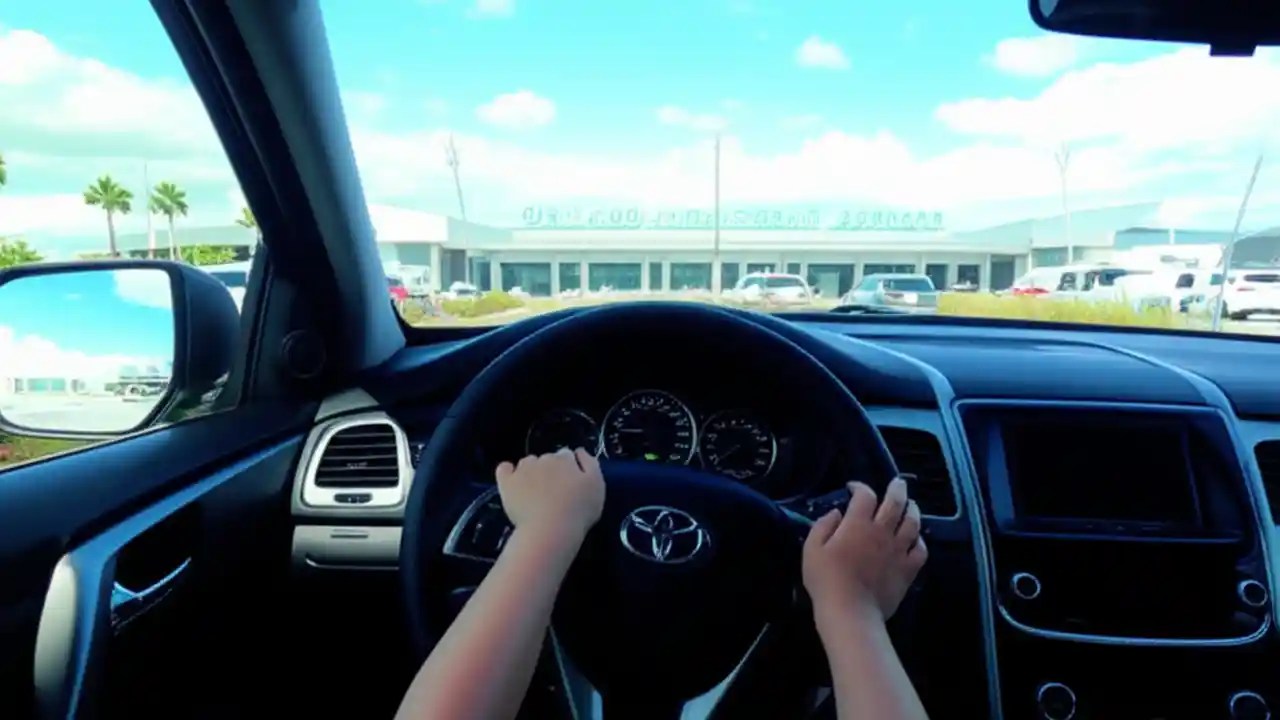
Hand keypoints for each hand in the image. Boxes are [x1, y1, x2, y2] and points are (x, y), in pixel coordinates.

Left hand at [495, 448, 604, 546]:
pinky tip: (512, 482)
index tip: (569, 484)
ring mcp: (523, 469)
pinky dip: (508, 472)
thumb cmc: (579, 511)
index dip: (568, 469)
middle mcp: (544, 459)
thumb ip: (591, 464)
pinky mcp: (507, 482)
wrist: (550, 529)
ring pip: (527, 463)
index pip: (566, 456)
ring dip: (531, 472)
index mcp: (565, 459)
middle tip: (553, 492)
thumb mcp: (597, 487)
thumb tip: (579, 451)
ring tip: (534, 493)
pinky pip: (504, 469)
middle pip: (547, 459)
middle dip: (550, 471)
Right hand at [802, 478, 926, 625]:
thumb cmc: (826, 580)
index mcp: (857, 524)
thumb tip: (837, 513)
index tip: (853, 488)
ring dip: (913, 510)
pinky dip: (920, 540)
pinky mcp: (908, 569)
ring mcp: (899, 550)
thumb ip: (823, 526)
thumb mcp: (811, 549)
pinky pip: (921, 550)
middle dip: (897, 488)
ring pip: (913, 522)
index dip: (860, 487)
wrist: (850, 611)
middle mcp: (882, 531)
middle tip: (898, 483)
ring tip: (911, 505)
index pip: (865, 495)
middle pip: (895, 502)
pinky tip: (916, 539)